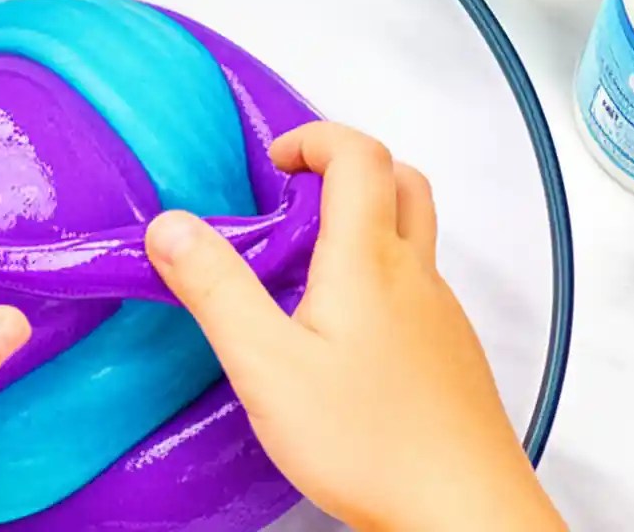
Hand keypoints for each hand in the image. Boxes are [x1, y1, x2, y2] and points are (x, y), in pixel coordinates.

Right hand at [145, 122, 563, 531]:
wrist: (462, 514)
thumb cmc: (369, 441)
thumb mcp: (267, 365)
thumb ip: (216, 290)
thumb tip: (171, 225)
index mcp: (369, 260)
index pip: (359, 155)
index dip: (316, 138)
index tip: (274, 162)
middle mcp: (414, 275)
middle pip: (402, 179)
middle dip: (348, 167)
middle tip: (297, 195)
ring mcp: (439, 315)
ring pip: (413, 235)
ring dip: (365, 220)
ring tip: (305, 266)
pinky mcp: (448, 354)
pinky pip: (416, 286)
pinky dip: (379, 274)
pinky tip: (340, 333)